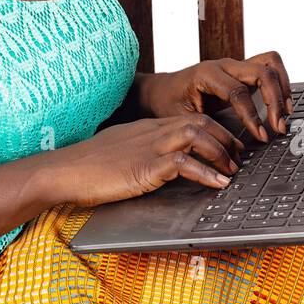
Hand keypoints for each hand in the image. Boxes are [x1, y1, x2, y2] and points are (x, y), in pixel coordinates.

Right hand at [40, 115, 245, 208]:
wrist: (64, 170)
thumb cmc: (88, 165)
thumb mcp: (122, 151)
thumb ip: (143, 152)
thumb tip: (163, 163)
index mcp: (148, 127)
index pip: (190, 119)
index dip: (216, 131)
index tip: (230, 146)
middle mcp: (152, 132)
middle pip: (201, 122)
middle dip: (225, 139)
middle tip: (239, 158)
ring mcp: (149, 147)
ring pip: (197, 135)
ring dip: (220, 153)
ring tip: (232, 172)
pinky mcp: (145, 166)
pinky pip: (183, 163)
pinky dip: (205, 173)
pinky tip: (217, 184)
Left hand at [137, 51, 292, 143]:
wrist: (161, 90)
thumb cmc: (168, 104)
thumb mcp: (179, 119)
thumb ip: (202, 130)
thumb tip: (224, 150)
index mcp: (207, 74)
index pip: (238, 91)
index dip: (252, 115)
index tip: (261, 136)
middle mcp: (224, 65)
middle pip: (261, 71)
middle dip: (275, 100)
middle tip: (278, 127)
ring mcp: (235, 66)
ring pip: (270, 63)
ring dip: (283, 87)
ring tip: (287, 113)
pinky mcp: (242, 72)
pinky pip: (268, 67)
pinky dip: (280, 82)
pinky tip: (282, 104)